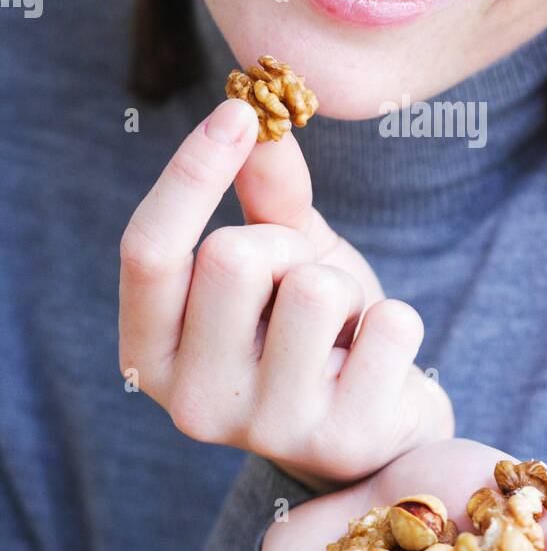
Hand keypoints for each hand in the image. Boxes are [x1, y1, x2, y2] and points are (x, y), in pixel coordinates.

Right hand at [119, 97, 453, 487]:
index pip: (146, 251)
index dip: (189, 172)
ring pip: (314, 291)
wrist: (373, 429)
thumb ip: (264, 195)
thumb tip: (257, 114)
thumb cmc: (311, 334)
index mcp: (152, 354)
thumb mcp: (279, 260)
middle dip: (285, 245)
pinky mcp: (344, 440)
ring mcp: (269, 430)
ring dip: (345, 288)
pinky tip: (377, 361)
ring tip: (341, 330)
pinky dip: (396, 322)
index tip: (237, 110)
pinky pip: (390, 324)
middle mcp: (194, 403)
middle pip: (231, 257)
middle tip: (304, 284)